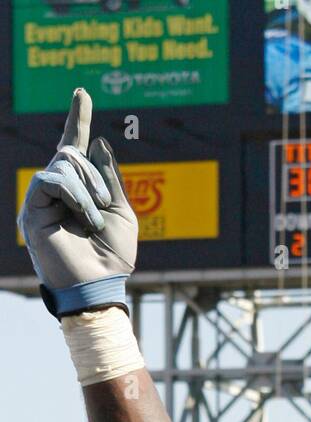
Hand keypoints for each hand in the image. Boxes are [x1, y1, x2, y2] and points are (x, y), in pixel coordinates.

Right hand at [18, 88, 137, 304]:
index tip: (83, 93)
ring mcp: (43, 201)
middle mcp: (58, 192)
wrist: (99, 285)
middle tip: (106, 203)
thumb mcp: (123, 213)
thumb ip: (112, 178)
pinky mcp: (32, 211)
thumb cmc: (113, 257)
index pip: (76, 148)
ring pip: (62, 165)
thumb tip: (98, 142)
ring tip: (95, 220)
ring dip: (87, 189)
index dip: (78, 120)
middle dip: (94, 173)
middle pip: (71, 153)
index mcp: (81, 191)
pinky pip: (50, 181)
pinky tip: (84, 215)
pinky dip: (73, 194)